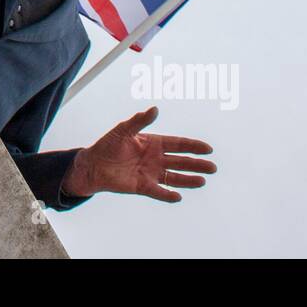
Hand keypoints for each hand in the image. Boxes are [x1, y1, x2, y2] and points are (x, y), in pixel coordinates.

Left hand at [61, 106, 214, 201]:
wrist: (93, 164)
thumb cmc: (108, 144)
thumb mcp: (123, 129)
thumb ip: (139, 120)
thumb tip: (155, 109)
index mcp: (154, 143)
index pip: (178, 144)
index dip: (193, 146)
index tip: (208, 148)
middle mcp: (156, 159)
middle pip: (181, 162)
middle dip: (197, 164)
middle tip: (213, 167)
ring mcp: (150, 173)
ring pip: (174, 177)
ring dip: (188, 180)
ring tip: (202, 181)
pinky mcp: (142, 186)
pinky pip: (158, 192)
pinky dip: (168, 195)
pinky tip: (178, 197)